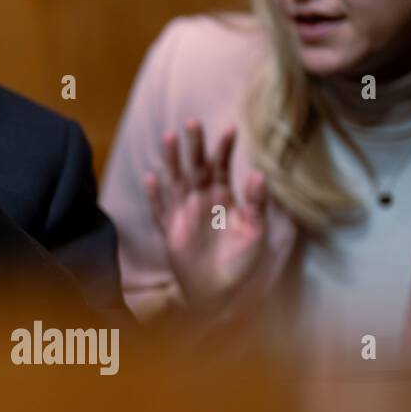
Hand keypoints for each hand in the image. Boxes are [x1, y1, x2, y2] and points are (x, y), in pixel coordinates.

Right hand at [142, 119, 267, 307]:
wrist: (219, 290)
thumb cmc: (240, 260)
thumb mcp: (256, 231)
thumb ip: (256, 203)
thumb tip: (260, 174)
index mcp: (224, 197)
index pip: (222, 166)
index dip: (225, 148)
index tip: (231, 128)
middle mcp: (202, 199)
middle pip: (196, 166)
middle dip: (194, 144)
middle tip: (193, 122)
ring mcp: (184, 212)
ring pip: (176, 179)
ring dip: (172, 159)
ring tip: (169, 137)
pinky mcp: (170, 229)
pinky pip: (160, 208)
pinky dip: (155, 194)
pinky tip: (151, 178)